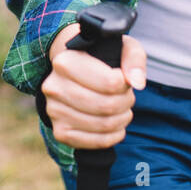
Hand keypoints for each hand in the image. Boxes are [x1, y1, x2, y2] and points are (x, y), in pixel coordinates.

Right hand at [42, 22, 146, 149]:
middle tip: (128, 97)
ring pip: (102, 124)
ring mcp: (54, 110)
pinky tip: (116, 126)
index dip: (125, 85)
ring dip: (121, 120)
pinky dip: (112, 136)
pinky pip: (94, 142)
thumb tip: (137, 82)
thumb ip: (133, 59)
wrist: (73, 74)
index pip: (110, 83)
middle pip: (106, 105)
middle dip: (125, 103)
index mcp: (65, 62)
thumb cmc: (99, 59)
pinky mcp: (60, 131)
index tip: (123, 80)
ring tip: (123, 110)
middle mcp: (54, 86)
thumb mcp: (120, 48)